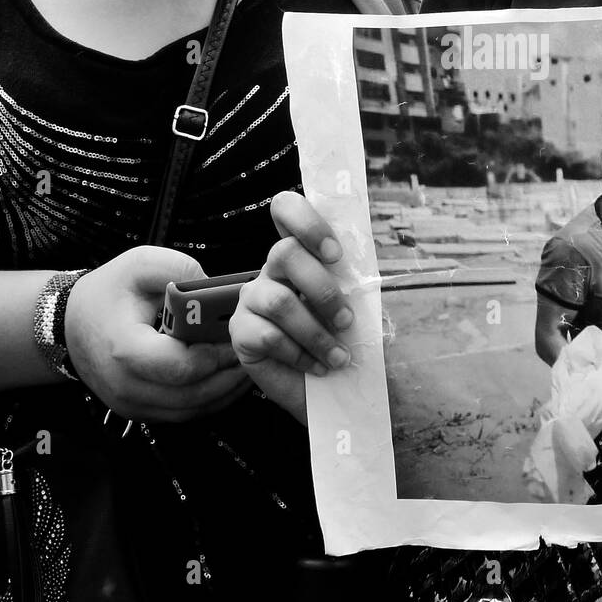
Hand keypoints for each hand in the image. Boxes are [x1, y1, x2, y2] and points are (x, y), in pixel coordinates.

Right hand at [65, 247, 251, 422]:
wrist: (70, 324)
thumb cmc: (108, 293)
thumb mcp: (141, 264)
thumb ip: (182, 271)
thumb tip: (218, 290)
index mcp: (126, 349)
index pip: (183, 367)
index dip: (217, 353)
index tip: (236, 333)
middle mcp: (127, 386)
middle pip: (195, 393)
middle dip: (230, 372)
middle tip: (252, 347)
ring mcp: (132, 405)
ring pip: (194, 409)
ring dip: (226, 389)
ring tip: (246, 361)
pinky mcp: (139, 413)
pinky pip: (185, 413)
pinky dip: (212, 398)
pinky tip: (228, 376)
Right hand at [229, 191, 355, 424]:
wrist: (327, 391)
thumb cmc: (340, 340)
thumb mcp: (354, 307)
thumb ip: (352, 284)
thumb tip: (361, 276)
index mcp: (299, 255)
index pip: (286, 210)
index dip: (307, 222)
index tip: (335, 255)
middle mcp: (270, 271)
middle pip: (284, 253)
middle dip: (323, 290)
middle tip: (346, 321)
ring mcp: (250, 299)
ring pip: (280, 302)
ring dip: (317, 333)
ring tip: (338, 357)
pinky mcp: (240, 332)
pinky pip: (268, 336)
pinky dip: (300, 354)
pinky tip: (316, 367)